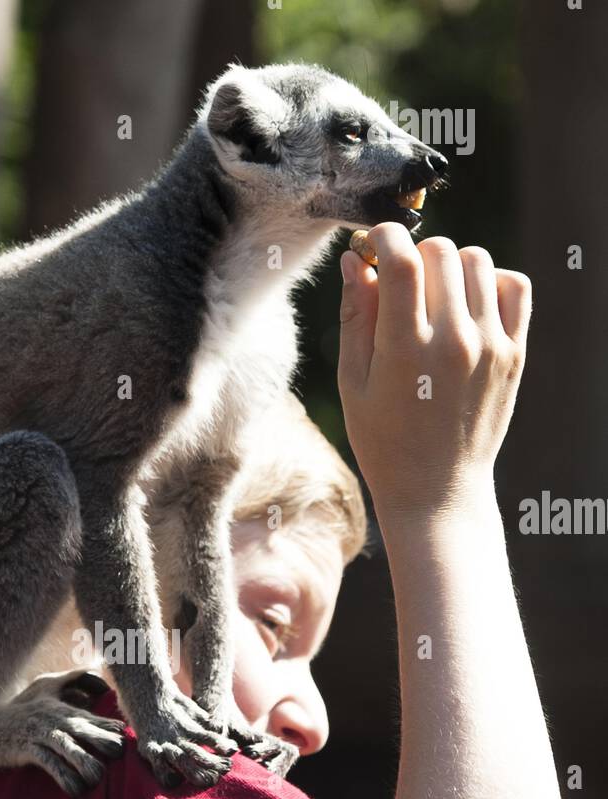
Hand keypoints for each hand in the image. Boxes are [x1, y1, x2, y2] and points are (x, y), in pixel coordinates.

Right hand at [337, 222, 531, 521]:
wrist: (437, 489)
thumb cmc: (384, 441)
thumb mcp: (355, 383)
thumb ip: (355, 316)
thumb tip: (356, 259)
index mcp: (405, 349)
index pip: (401, 258)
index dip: (382, 238)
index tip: (372, 246)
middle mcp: (453, 341)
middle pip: (439, 251)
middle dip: (413, 255)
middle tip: (400, 285)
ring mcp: (490, 345)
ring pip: (477, 260)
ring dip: (451, 267)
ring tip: (434, 299)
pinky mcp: (514, 352)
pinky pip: (514, 284)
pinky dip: (491, 282)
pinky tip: (468, 306)